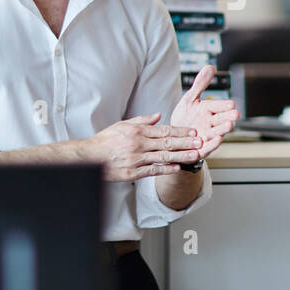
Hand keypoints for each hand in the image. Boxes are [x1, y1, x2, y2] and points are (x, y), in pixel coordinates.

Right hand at [88, 114, 203, 181]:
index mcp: (137, 131)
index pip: (164, 130)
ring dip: (181, 156)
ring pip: (163, 157)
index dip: (180, 131)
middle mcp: (138, 144)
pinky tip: (177, 168)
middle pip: (167, 143)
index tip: (193, 131)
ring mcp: (136, 159)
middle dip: (186, 142)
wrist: (88, 157)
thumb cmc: (105, 141)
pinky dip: (166, 169)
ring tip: (194, 155)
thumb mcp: (122, 125)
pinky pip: (152, 170)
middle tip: (200, 142)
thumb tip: (159, 116)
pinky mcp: (132, 173)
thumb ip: (142, 120)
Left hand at [169, 65, 239, 158]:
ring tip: (229, 125)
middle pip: (222, 119)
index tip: (231, 103)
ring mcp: (207, 136)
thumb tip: (210, 67)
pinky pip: (208, 147)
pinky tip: (217, 140)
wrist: (173, 136)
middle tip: (235, 114)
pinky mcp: (201, 148)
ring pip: (217, 132)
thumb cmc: (185, 116)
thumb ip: (200, 84)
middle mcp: (211, 123)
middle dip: (229, 117)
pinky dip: (213, 144)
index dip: (225, 105)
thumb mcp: (190, 98)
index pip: (220, 106)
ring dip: (223, 129)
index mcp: (209, 110)